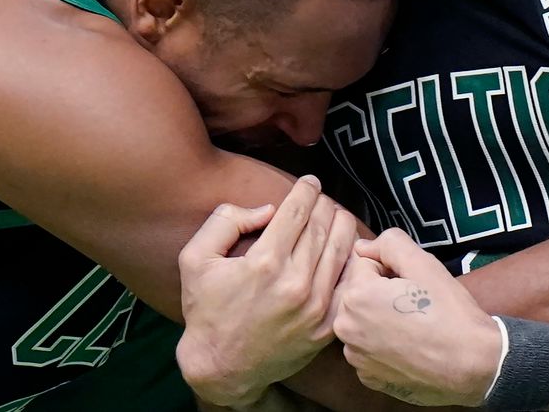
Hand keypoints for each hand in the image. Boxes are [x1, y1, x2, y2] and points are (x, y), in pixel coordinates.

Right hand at [176, 176, 356, 406]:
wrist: (221, 366)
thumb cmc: (206, 309)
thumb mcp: (196, 258)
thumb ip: (226, 221)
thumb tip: (267, 210)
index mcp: (263, 263)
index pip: (296, 212)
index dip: (306, 190)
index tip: (310, 182)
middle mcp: (294, 283)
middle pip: (322, 227)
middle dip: (324, 205)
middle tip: (322, 197)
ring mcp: (314, 308)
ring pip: (340, 252)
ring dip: (342, 226)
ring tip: (338, 215)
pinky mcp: (325, 327)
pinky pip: (348, 285)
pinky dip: (353, 263)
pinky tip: (349, 250)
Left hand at [333, 229, 502, 406]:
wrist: (472, 365)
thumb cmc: (449, 312)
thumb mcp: (424, 264)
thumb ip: (389, 243)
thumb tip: (362, 246)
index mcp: (355, 296)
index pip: (365, 265)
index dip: (392, 271)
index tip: (413, 287)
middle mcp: (346, 329)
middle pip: (360, 294)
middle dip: (381, 294)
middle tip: (415, 306)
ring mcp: (356, 357)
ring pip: (363, 322)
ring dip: (380, 320)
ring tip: (412, 328)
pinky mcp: (368, 378)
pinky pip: (369, 349)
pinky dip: (383, 347)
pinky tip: (408, 349)